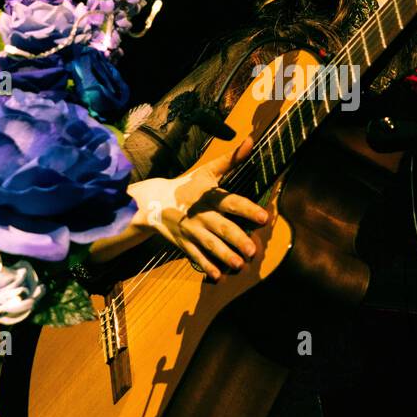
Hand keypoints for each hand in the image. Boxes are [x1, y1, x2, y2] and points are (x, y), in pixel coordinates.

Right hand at [132, 135, 268, 280]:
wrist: (153, 201)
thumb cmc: (188, 185)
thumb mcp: (207, 171)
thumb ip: (231, 159)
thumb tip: (251, 140)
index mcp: (208, 196)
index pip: (230, 201)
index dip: (246, 209)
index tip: (263, 217)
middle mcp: (200, 214)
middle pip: (221, 227)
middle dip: (237, 239)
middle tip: (253, 250)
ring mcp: (191, 231)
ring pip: (209, 245)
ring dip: (224, 256)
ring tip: (240, 265)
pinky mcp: (184, 244)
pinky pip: (195, 257)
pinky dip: (206, 266)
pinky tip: (218, 276)